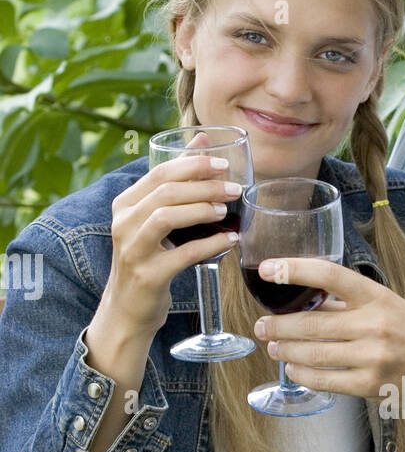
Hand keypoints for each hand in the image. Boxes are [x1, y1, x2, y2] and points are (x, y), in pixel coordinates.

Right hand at [99, 151, 243, 338]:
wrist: (127, 310)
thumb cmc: (148, 259)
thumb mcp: (154, 221)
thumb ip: (175, 184)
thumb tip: (202, 141)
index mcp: (124, 205)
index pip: (158, 173)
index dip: (191, 164)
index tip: (221, 163)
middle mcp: (123, 223)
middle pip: (165, 192)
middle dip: (204, 186)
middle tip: (234, 187)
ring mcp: (133, 250)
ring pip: (167, 217)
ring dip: (202, 210)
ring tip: (227, 210)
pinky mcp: (148, 276)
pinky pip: (183, 254)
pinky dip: (210, 245)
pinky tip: (229, 240)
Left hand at [251, 258, 404, 398]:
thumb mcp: (386, 306)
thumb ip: (349, 303)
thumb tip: (303, 299)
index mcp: (376, 296)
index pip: (329, 275)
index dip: (294, 270)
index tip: (268, 270)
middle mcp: (374, 324)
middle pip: (310, 321)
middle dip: (277, 325)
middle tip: (261, 326)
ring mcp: (371, 356)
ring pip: (311, 353)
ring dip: (284, 350)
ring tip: (273, 347)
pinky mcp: (368, 385)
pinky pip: (322, 379)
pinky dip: (300, 374)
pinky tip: (292, 369)